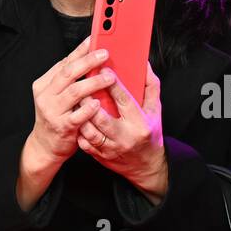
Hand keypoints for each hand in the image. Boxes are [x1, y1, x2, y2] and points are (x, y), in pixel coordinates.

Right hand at [22, 36, 113, 171]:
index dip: (80, 50)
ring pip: (74, 92)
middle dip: (88, 61)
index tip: (94, 39)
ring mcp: (52, 111)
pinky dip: (88, 108)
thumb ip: (71, 81)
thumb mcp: (58, 95)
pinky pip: (77, 115)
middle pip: (68, 73)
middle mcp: (46, 95)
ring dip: (93, 82)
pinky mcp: (61, 127)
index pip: (64, 62)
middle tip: (105, 54)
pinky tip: (99, 103)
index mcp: (45, 84)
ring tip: (109, 77)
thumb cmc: (58, 116)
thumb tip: (92, 59)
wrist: (45, 146)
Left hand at [78, 60, 166, 200]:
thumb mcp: (155, 110)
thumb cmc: (150, 133)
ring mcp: (111, 149)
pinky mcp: (100, 156)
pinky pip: (84, 142)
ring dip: (79, 114)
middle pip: (101, 117)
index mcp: (139, 124)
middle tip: (81, 84)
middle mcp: (125, 138)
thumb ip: (150, 87)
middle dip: (88, 100)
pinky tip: (75, 118)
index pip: (124, 102)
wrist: (146, 166)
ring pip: (89, 131)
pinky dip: (78, 129)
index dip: (113, 85)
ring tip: (75, 100)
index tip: (103, 69)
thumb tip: (143, 64)